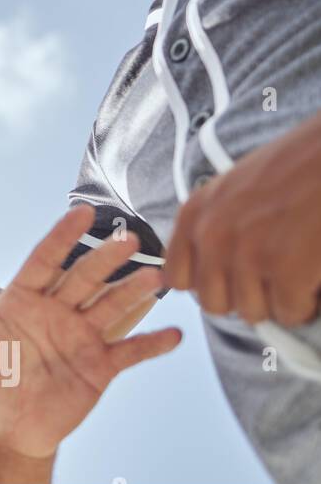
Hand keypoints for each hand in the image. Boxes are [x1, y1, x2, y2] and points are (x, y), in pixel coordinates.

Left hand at [0, 205, 181, 457]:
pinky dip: (153, 344)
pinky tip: (176, 336)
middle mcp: (54, 312)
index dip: (62, 236)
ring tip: (159, 277)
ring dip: (134, 293)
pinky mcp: (99, 368)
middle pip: (83, 278)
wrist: (2, 435)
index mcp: (20, 301)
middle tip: (128, 239)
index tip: (82, 212)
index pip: (44, 260)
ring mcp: (80, 338)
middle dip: (105, 258)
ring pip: (111, 307)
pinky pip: (131, 353)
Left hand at [165, 113, 320, 325]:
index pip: (177, 279)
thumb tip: (206, 276)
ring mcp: (247, 254)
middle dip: (243, 297)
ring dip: (276, 301)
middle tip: (269, 278)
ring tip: (293, 273)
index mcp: (194, 215)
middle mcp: (211, 236)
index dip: (208, 284)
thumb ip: (210, 229)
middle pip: (213, 304)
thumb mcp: (229, 192)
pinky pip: (288, 313)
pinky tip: (311, 278)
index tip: (230, 277)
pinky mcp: (286, 270)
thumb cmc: (289, 170)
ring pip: (251, 313)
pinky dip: (304, 304)